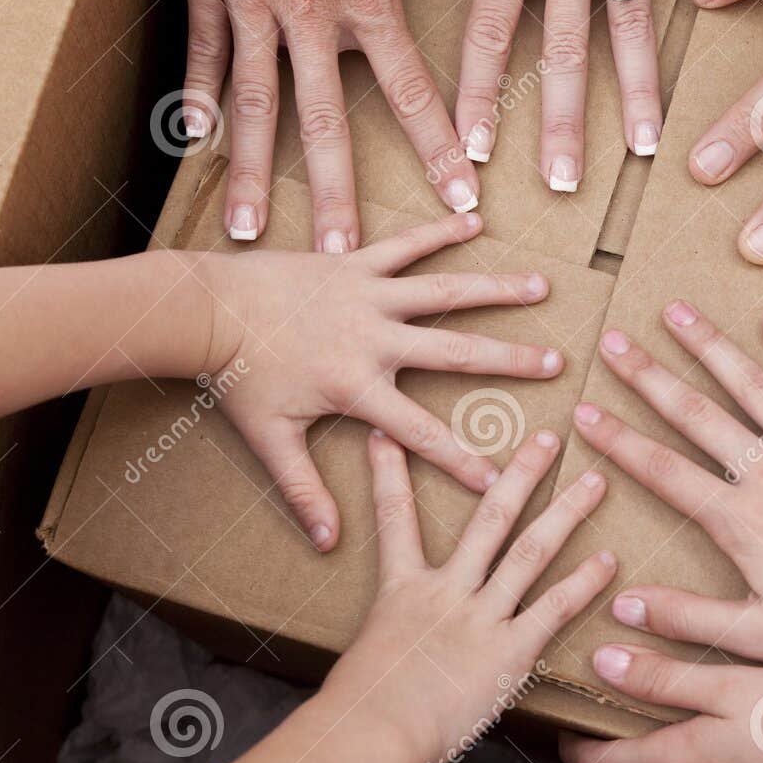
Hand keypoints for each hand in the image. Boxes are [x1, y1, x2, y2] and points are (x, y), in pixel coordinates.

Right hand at [179, 0, 479, 250]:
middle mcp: (312, 12)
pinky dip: (197, 98)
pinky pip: (203, 51)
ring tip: (247, 230)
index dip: (437, 149)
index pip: (413, 90)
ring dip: (252, 171)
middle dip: (335, 194)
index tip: (461, 200)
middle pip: (326, 121)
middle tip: (338, 254)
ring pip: (254, 103)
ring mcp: (255, 0)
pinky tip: (194, 145)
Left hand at [199, 211, 565, 549]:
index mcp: (357, 386)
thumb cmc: (237, 376)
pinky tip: (476, 220)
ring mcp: (368, 295)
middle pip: (455, 352)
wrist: (206, 309)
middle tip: (556, 362)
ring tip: (540, 286)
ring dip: (494, 290)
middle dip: (510, 360)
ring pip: (443, 291)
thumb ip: (302, 490)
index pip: (420, 433)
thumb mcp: (270, 439)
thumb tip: (327, 542)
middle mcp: (374, 338)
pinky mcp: (354, 262)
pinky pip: (404, 244)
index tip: (501, 479)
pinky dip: (440, 232)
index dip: (462, 459)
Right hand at [212, 432, 615, 762]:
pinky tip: (607, 561)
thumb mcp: (368, 656)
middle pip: (489, 518)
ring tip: (594, 481)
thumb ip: (393, 633)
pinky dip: (582, 583)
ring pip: (529, 551)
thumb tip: (404, 639)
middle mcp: (445, 591)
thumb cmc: (359, 709)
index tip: (391, 434)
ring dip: (564, 512)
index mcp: (402, 590)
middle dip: (521, 473)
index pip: (395, 518)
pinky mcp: (507, 652)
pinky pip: (552, 609)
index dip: (390, 473)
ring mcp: (479, 617)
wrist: (371, 732)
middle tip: (548, 438)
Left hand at [560, 647, 762, 762]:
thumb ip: (662, 678)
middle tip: (598, 713)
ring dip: (642, 753)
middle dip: (605, 752)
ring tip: (644, 714)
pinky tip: (697, 730)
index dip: (571, 746)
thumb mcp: (726, 685)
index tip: (561, 722)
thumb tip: (604, 663)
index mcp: (673, 761)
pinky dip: (679, 759)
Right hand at [574, 302, 762, 681]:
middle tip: (614, 341)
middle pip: (697, 414)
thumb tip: (622, 607)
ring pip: (754, 384)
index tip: (584, 412)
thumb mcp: (760, 637)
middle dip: (649, 375)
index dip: (618, 440)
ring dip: (711, 345)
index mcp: (742, 520)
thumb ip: (688, 618)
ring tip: (677, 311)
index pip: (663, 470)